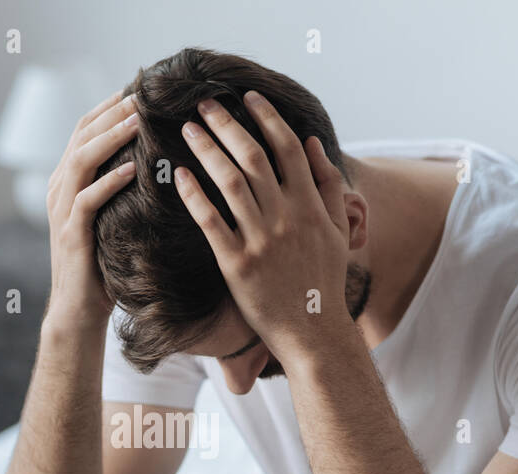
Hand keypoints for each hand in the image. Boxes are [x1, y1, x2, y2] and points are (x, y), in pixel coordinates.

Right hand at [45, 92, 139, 322]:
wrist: (79, 311)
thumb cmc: (103, 266)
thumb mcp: (114, 219)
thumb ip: (123, 190)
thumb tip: (158, 162)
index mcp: (68, 182)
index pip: (85, 130)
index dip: (110, 106)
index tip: (140, 87)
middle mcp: (59, 190)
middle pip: (81, 136)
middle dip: (112, 111)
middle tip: (143, 92)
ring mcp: (61, 212)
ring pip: (80, 160)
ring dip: (110, 138)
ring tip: (138, 120)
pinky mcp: (70, 236)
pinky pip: (86, 201)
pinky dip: (108, 182)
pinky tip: (131, 169)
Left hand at [174, 91, 351, 362]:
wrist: (312, 331)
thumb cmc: (323, 280)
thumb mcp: (338, 230)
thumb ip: (328, 185)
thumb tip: (313, 144)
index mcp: (310, 205)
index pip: (288, 147)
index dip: (267, 117)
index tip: (246, 97)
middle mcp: (286, 217)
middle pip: (254, 156)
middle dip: (228, 124)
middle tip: (204, 103)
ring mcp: (261, 240)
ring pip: (231, 182)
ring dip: (208, 150)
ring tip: (189, 129)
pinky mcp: (237, 264)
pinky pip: (211, 222)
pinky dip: (195, 195)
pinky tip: (179, 174)